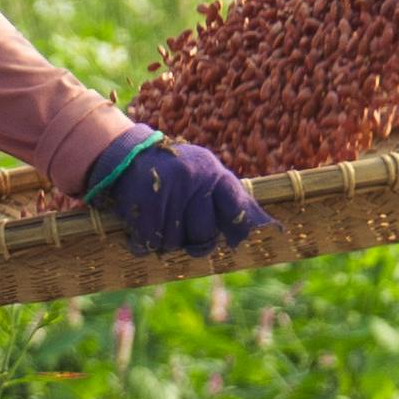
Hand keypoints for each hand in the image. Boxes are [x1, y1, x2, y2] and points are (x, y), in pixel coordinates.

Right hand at [106, 138, 276, 256]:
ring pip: (175, 243)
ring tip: (159, 219)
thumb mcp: (207, 174)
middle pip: (204, 236)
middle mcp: (195, 180)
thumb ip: (234, 199)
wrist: (126, 155)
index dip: (236, 231)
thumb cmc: (176, 170)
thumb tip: (272, 227)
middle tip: (182, 225)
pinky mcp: (146, 205)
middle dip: (194, 240)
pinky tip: (141, 227)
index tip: (232, 240)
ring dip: (165, 240)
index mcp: (214, 172)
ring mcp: (170, 192)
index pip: (237, 211)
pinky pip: (151, 243)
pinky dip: (143, 244)